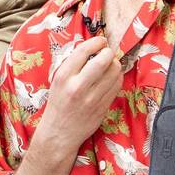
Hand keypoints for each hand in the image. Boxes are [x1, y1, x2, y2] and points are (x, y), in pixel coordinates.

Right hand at [37, 36, 122, 152]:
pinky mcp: (103, 107)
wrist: (59, 133)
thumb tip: (94, 48)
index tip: (100, 41)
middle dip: (109, 52)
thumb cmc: (58, 104)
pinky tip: (111, 78)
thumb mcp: (57, 81)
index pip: (84, 51)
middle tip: (107, 54)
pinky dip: (117, 77)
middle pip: (104, 60)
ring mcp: (92, 98)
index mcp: (63, 77)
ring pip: (114, 72)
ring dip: (115, 64)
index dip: (96, 42)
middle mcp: (77, 86)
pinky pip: (117, 85)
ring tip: (110, 66)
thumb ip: (73, 66)